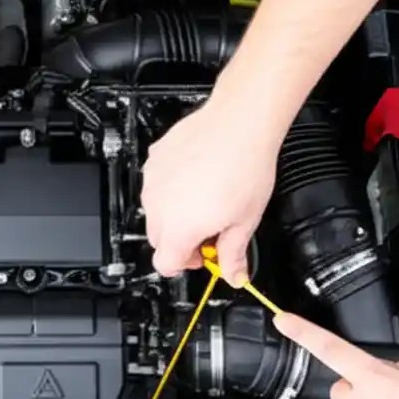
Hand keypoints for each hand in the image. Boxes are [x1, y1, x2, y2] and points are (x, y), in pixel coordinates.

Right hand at [140, 93, 282, 284]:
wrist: (239, 123)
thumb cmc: (244, 168)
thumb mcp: (245, 221)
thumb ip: (233, 254)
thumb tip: (235, 275)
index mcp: (178, 229)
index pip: (165, 265)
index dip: (186, 265)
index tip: (204, 255)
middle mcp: (158, 207)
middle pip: (159, 241)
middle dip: (182, 241)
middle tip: (211, 228)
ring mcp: (153, 181)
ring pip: (155, 212)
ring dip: (175, 214)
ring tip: (205, 200)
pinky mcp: (154, 159)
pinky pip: (156, 185)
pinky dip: (171, 188)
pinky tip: (197, 178)